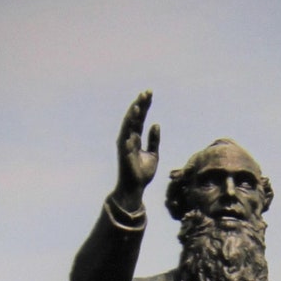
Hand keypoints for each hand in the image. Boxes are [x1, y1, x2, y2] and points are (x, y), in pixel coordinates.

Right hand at [113, 89, 158, 213]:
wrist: (136, 188)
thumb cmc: (142, 173)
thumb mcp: (153, 154)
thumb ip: (154, 140)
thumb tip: (156, 124)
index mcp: (136, 138)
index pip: (140, 118)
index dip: (145, 106)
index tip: (149, 94)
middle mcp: (129, 138)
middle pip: (135, 118)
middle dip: (140, 104)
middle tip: (147, 92)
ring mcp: (125, 143)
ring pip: (129, 124)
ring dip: (134, 112)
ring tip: (140, 101)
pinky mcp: (124, 149)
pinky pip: (127, 133)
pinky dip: (130, 123)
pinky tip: (135, 114)